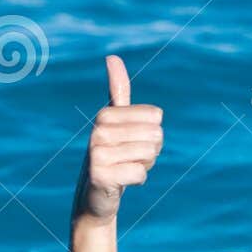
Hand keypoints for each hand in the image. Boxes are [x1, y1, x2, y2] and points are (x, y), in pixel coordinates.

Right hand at [76, 54, 163, 221]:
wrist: (95, 195)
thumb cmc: (113, 154)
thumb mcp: (116, 121)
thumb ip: (117, 90)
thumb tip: (112, 57)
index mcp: (105, 115)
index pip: (156, 117)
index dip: (151, 133)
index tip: (132, 141)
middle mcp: (97, 131)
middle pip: (156, 135)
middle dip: (150, 151)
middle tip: (129, 158)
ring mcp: (96, 153)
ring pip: (149, 154)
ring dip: (144, 165)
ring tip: (124, 168)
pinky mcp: (100, 176)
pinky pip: (141, 173)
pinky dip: (137, 180)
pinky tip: (121, 182)